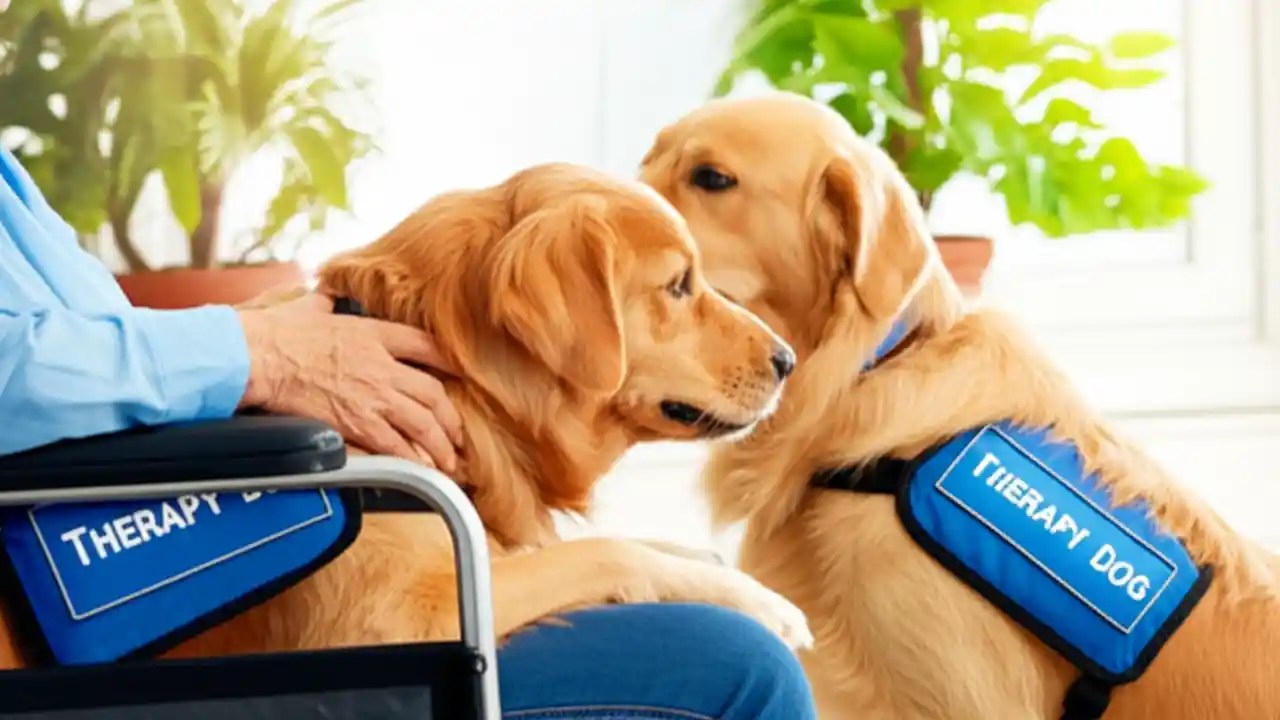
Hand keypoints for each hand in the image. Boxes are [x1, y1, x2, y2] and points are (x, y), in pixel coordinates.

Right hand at [235, 293, 463, 471]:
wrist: (259, 358)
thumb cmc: (277, 332)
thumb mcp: (311, 307)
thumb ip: (326, 304)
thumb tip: (324, 297)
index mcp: (374, 334)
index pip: (426, 345)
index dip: (446, 361)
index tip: (457, 373)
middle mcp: (382, 366)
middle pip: (433, 394)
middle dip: (451, 419)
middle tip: (457, 435)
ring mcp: (373, 397)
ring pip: (423, 424)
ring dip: (440, 445)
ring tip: (448, 460)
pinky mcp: (357, 424)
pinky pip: (396, 446)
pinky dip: (413, 459)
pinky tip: (422, 467)